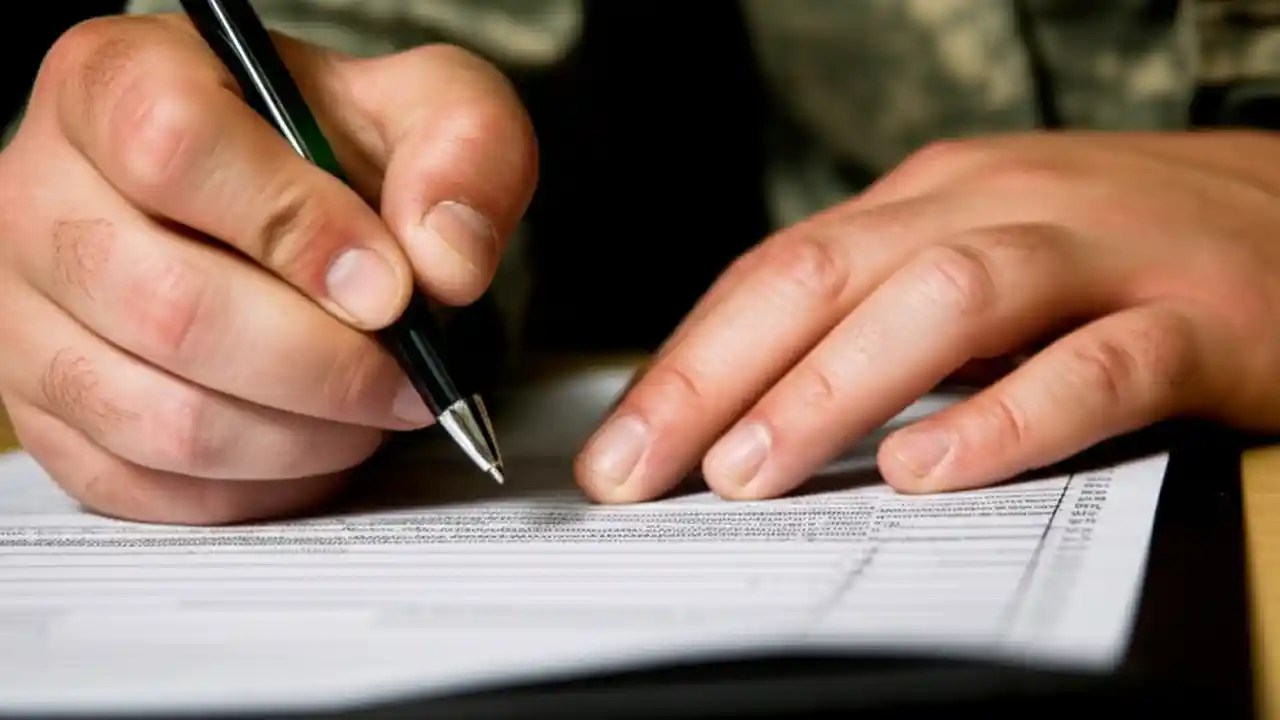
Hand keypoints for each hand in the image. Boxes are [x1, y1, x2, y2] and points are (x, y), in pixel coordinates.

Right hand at [0, 14, 535, 523]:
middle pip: (169, 308)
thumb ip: (463, 153)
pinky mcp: (44, 409)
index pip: (173, 149)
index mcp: (118, 82)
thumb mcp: (428, 108)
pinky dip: (255, 487)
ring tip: (369, 412)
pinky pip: (145, 484)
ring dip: (299, 438)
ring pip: (159, 418)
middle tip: (407, 379)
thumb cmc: (337, 149)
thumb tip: (445, 264)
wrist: (280, 201)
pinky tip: (314, 446)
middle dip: (325, 366)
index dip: (297, 230)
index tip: (390, 285)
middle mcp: (44, 194)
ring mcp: (25, 313)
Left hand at [575, 130, 1279, 501]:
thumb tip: (751, 406)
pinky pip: (1095, 366)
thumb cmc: (1125, 254)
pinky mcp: (1198, 318)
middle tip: (639, 468)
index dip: (687, 357)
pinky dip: (1007, 419)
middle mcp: (997, 206)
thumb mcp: (982, 262)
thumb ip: (881, 320)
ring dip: (833, 388)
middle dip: (714, 374)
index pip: (779, 268)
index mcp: (934, 199)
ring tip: (750, 469)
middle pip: (827, 274)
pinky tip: (934, 470)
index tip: (620, 446)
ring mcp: (1099, 254)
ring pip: (944, 300)